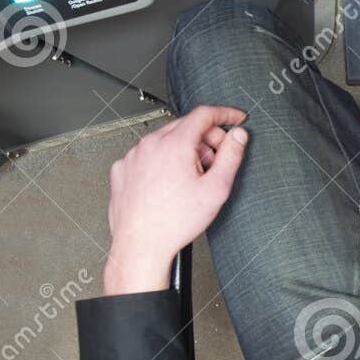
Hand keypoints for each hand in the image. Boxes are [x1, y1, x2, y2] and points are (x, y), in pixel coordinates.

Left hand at [102, 106, 247, 294]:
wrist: (140, 246)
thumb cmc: (173, 223)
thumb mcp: (215, 189)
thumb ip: (231, 156)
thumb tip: (237, 136)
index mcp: (174, 144)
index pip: (204, 114)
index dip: (225, 114)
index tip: (235, 119)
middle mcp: (150, 145)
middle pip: (185, 127)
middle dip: (206, 140)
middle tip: (215, 162)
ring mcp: (133, 156)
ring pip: (165, 141)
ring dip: (183, 152)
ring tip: (190, 180)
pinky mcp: (122, 169)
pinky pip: (147, 156)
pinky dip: (161, 162)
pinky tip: (168, 185)